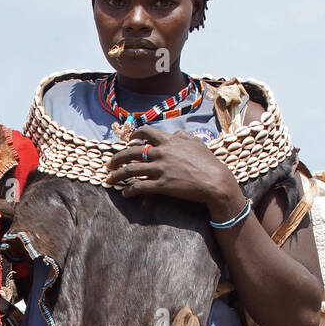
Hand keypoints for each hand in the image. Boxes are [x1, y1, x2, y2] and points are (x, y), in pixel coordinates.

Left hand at [107, 125, 241, 215]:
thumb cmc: (208, 162)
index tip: (128, 140)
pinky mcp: (162, 185)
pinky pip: (139, 187)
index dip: (134, 135)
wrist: (215, 180)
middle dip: (117, 158)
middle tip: (109, 163)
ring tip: (110, 179)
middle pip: (131, 152)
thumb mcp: (196, 143)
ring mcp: (160, 169)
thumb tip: (174, 134)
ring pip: (131, 170)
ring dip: (117, 175)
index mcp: (169, 141)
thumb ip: (182, 137)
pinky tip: (125, 193)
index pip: (146, 132)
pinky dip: (129, 190)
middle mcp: (162, 153)